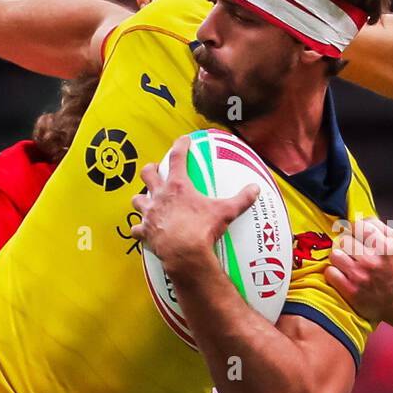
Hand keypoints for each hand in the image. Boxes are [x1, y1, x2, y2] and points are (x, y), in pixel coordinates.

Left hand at [130, 136, 258, 277]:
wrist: (184, 252)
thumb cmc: (202, 229)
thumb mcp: (225, 212)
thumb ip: (241, 199)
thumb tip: (255, 189)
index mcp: (178, 187)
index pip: (178, 158)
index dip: (181, 145)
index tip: (184, 139)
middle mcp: (160, 196)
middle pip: (147, 174)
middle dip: (151, 169)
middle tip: (156, 169)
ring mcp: (150, 214)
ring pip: (138, 199)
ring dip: (141, 198)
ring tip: (146, 200)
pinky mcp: (145, 231)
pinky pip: (137, 229)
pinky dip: (140, 229)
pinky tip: (143, 231)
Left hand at [327, 217, 392, 322]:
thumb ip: (379, 226)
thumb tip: (360, 218)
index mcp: (385, 247)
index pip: (359, 226)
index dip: (354, 228)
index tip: (355, 233)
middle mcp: (372, 262)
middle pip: (343, 240)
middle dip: (347, 243)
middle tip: (352, 249)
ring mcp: (359, 277)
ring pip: (334, 255)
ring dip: (339, 257)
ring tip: (347, 261)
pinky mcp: (350, 291)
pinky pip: (330, 272)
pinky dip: (334, 272)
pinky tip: (343, 274)